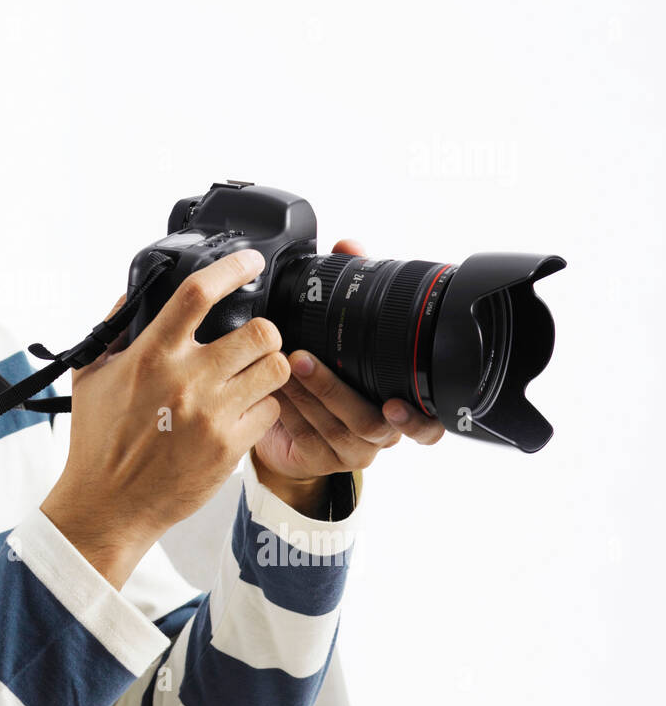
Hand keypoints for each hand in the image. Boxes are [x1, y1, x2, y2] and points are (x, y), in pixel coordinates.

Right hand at [41, 248, 290, 587]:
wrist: (108, 504)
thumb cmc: (97, 441)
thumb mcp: (91, 376)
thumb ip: (113, 330)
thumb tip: (135, 293)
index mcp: (150, 355)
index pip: (198, 293)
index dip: (232, 268)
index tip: (249, 261)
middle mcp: (185, 380)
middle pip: (259, 331)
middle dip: (262, 332)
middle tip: (253, 341)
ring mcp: (212, 414)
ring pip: (275, 368)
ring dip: (269, 368)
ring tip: (252, 376)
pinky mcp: (230, 447)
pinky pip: (270, 410)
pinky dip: (262, 408)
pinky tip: (242, 413)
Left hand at [251, 239, 446, 493]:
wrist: (296, 425)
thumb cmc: (330, 377)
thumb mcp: (344, 333)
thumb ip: (353, 291)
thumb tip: (350, 246)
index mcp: (401, 403)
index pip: (430, 420)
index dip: (421, 418)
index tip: (397, 402)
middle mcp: (382, 430)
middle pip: (372, 422)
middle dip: (335, 390)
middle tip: (303, 359)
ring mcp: (352, 448)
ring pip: (336, 428)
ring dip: (307, 394)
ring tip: (282, 365)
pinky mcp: (320, 459)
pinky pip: (308, 438)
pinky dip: (291, 411)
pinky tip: (275, 391)